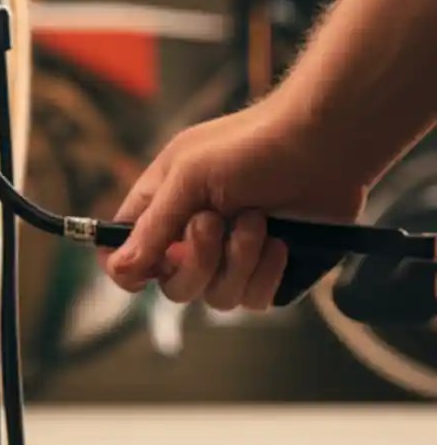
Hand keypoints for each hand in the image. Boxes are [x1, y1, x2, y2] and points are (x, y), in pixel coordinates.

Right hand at [98, 97, 367, 310]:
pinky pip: (253, 300)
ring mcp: (232, 259)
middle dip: (196, 261)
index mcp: (162, 209)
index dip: (128, 269)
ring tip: (258, 221)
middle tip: (214, 222)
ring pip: (215, 298)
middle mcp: (191, 239)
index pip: (123, 255)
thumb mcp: (189, 176)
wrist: (326, 144)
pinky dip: (266, 273)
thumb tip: (118, 269)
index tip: (147, 267)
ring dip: (237, 260)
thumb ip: (152, 227)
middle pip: (172, 287)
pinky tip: (281, 241)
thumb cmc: (252, 146)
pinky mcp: (269, 272)